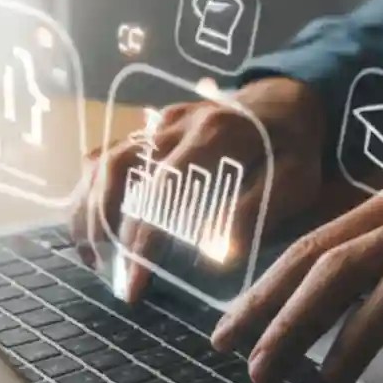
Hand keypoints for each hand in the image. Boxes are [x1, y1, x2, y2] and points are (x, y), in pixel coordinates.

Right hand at [69, 77, 327, 300]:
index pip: (159, 192)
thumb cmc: (294, 145)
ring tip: (91, 257)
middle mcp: (174, 124)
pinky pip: (108, 154)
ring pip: (103, 161)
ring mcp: (158, 124)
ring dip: (88, 210)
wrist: (289, 97)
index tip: (133, 286)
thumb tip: (210, 258)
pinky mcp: (152, 129)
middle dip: (100, 228)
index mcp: (211, 136)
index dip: (139, 242)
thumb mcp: (294, 181)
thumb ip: (252, 213)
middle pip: (115, 171)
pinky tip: (91, 224)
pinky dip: (91, 189)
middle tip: (107, 276)